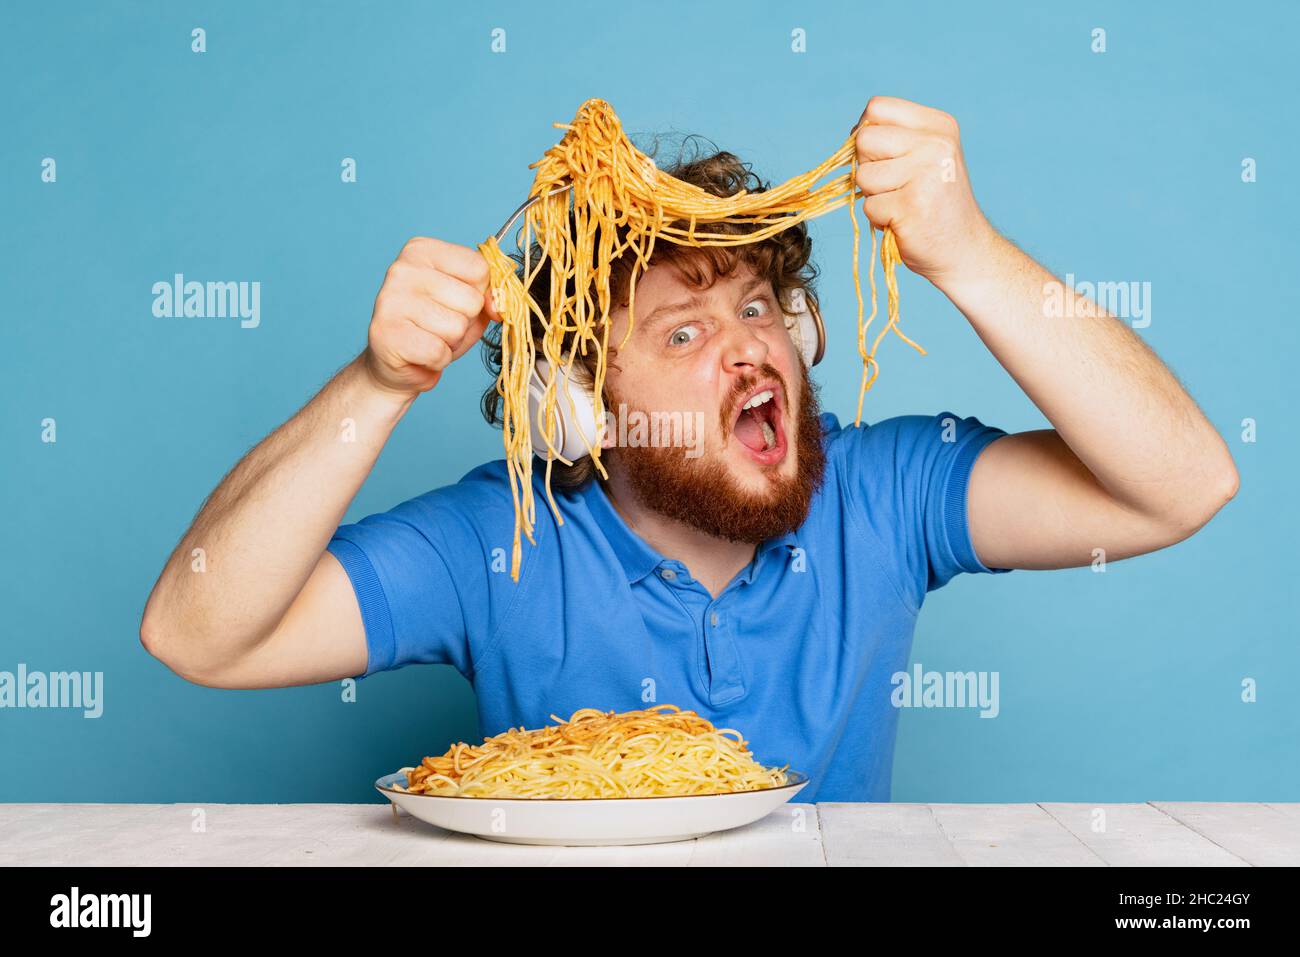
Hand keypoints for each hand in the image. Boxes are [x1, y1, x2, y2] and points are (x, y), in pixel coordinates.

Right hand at [362, 237, 497, 396]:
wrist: (394, 364)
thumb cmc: (433, 329)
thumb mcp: (468, 304)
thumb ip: (490, 296)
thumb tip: (498, 306)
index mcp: (421, 250)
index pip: (479, 267)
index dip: (479, 294)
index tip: (455, 303)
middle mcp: (403, 268)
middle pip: (472, 300)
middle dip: (464, 322)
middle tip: (438, 327)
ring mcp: (391, 298)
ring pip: (457, 327)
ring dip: (450, 342)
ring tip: (429, 339)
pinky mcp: (387, 332)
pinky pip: (438, 351)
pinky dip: (437, 360)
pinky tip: (420, 354)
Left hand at [853, 96, 996, 287]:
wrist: (964, 249)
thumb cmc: (935, 203)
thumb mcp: (924, 157)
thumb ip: (892, 139)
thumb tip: (852, 134)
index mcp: (938, 126)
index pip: (877, 107)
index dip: (866, 132)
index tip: (880, 156)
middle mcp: (936, 144)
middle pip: (864, 139)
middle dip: (867, 166)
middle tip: (895, 186)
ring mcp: (926, 174)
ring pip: (862, 176)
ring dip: (874, 196)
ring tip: (902, 204)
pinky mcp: (912, 206)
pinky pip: (868, 206)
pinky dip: (879, 219)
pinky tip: (904, 221)